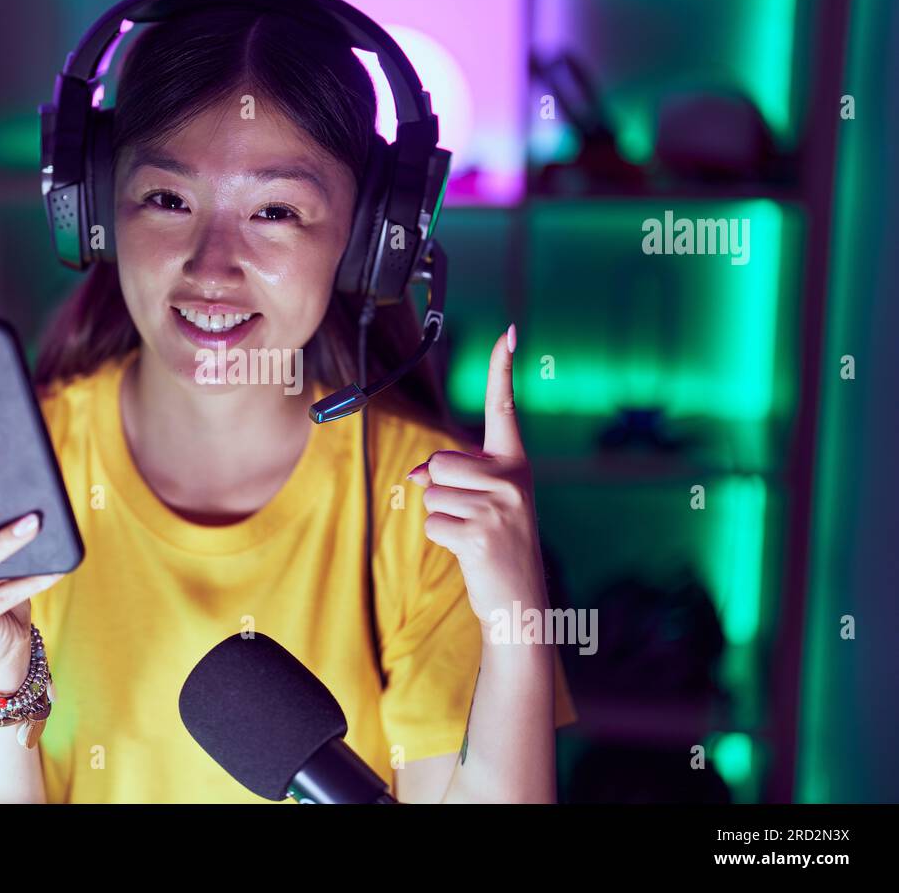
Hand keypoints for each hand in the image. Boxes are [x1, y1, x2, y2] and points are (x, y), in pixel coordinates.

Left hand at [407, 325, 546, 627]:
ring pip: (432, 491)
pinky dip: (440, 538)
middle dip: (441, 489)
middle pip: (440, 461)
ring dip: (441, 516)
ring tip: (471, 535)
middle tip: (471, 518)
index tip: (507, 332)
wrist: (519, 602)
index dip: (501, 370)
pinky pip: (432, 521)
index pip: (504, 409)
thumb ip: (453, 479)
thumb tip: (416, 475)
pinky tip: (468, 551)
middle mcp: (513, 479)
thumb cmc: (495, 545)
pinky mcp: (482, 532)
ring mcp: (500, 505)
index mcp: (516, 465)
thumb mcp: (482, 503)